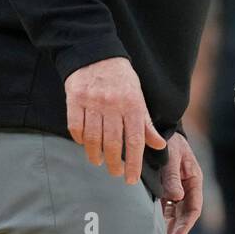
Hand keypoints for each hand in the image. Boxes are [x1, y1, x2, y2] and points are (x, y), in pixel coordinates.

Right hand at [64, 56, 165, 184]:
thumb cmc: (121, 79)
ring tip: (99, 161)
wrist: (96, 54)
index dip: (134, 163)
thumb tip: (159, 145)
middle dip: (114, 164)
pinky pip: (75, 127)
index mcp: (132, 104)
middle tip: (116, 172)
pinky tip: (84, 144)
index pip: (134, 140)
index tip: (131, 179)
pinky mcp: (75, 99)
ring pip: (92, 138)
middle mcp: (113, 104)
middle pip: (113, 143)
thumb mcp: (139, 97)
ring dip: (95, 155)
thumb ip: (146, 123)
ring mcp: (92, 102)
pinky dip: (79, 140)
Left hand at [159, 132, 202, 233]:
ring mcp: (178, 188)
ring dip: (168, 230)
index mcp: (194, 180)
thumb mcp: (172, 156)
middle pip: (184, 216)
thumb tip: (175, 197)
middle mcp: (188, 187)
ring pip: (174, 214)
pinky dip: (160, 219)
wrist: (161, 128)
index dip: (184, 228)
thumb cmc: (170, 141)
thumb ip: (172, 175)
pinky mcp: (167, 188)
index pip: (193, 209)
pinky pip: (165, 207)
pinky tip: (154, 231)